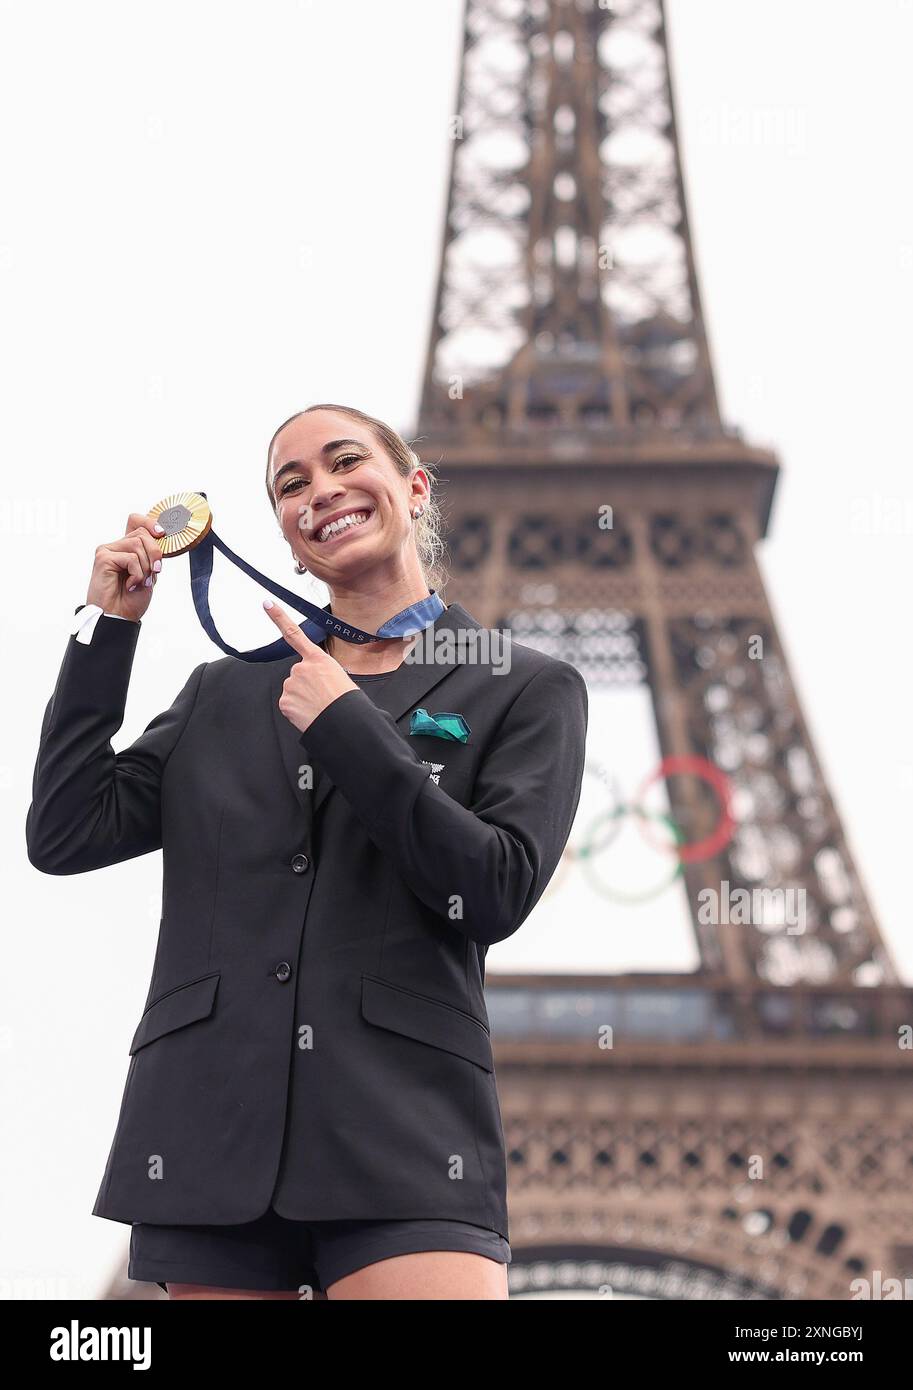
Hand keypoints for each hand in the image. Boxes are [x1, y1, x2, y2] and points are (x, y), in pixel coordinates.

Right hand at [86, 512, 165, 619]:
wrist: (119, 617)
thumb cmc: (131, 599)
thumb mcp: (148, 573)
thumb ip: (151, 554)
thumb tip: (160, 536)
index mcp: (126, 548)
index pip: (135, 521)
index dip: (150, 522)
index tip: (161, 533)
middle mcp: (116, 546)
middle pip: (142, 533)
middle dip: (155, 553)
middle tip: (155, 572)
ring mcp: (107, 551)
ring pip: (138, 544)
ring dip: (146, 567)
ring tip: (139, 582)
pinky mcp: (103, 558)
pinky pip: (131, 558)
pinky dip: (137, 574)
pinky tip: (130, 585)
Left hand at [262, 598, 358, 734]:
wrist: (343, 723)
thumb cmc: (347, 702)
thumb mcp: (340, 677)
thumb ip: (322, 672)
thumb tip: (316, 680)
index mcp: (317, 659)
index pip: (294, 634)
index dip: (278, 617)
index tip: (267, 604)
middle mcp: (300, 668)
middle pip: (298, 674)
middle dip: (306, 684)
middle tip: (322, 696)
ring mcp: (290, 684)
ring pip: (293, 689)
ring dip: (303, 697)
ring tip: (319, 706)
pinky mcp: (284, 701)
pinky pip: (289, 704)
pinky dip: (297, 709)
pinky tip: (309, 713)